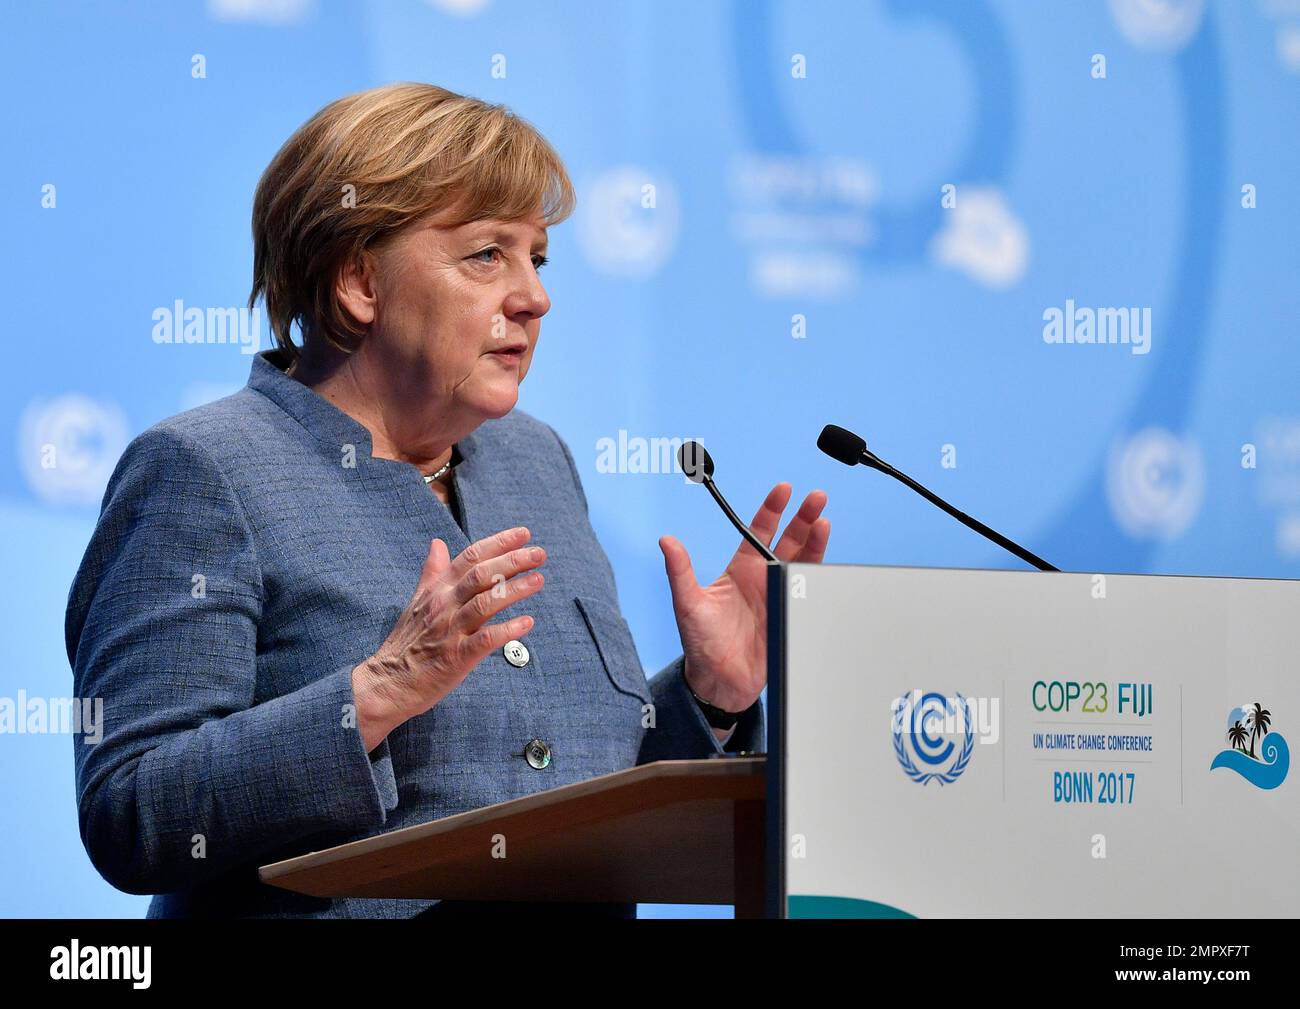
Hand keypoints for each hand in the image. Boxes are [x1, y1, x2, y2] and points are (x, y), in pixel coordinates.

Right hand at [352, 526, 545, 750]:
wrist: (388, 682)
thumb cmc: (407, 642)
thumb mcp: (417, 601)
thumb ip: (432, 572)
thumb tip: (437, 543)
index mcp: (439, 589)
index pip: (470, 557)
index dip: (498, 543)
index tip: (523, 534)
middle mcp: (445, 604)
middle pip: (481, 575)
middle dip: (512, 561)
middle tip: (539, 554)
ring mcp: (451, 630)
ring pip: (485, 603)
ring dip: (514, 590)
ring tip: (538, 580)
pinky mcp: (456, 657)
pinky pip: (484, 640)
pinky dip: (507, 630)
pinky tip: (527, 623)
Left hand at [659, 484, 829, 713]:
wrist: (719, 681)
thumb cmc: (700, 643)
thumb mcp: (687, 603)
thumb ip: (680, 571)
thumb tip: (666, 542)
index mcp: (740, 571)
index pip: (758, 532)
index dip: (772, 509)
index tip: (784, 489)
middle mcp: (762, 579)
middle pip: (789, 541)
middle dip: (803, 518)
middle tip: (816, 497)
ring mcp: (779, 596)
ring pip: (803, 562)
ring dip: (815, 542)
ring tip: (824, 521)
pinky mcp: (790, 615)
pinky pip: (809, 590)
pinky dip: (819, 574)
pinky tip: (826, 560)